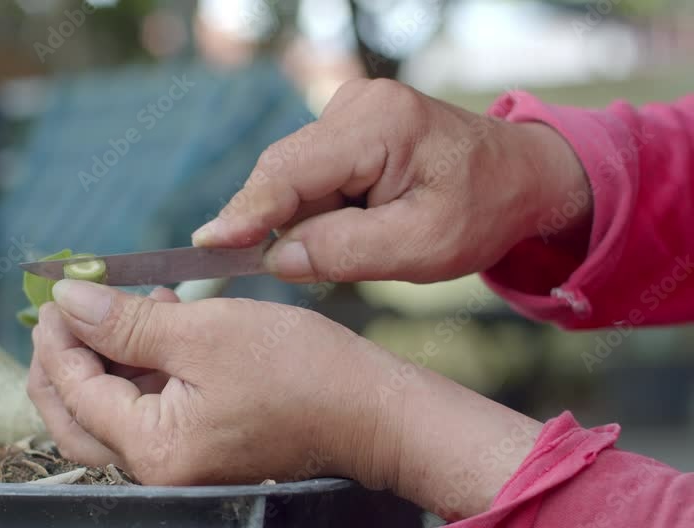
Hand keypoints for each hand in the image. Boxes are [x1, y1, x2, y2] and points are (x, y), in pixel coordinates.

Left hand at [28, 280, 540, 519]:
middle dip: (64, 358)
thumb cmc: (301, 371)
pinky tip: (161, 321)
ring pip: (110, 410)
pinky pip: (148, 408)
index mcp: (154, 448)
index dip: (58, 337)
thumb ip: (126, 321)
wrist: (372, 410)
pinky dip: (141, 367)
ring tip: (129, 302)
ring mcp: (180, 460)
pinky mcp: (200, 445)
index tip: (55, 293)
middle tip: (63, 309)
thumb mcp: (205, 333)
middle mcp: (159, 467)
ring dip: (106, 356)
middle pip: (78, 415)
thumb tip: (67, 303)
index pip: (75, 390)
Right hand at [192, 78, 589, 283]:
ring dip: (305, 218)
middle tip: (284, 268)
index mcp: (382, 125)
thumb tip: (275, 258)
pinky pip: (310, 173)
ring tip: (362, 240)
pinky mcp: (349, 125)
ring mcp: (352, 109)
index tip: (207, 244)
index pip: (292, 170)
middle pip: (286, 171)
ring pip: (295, 175)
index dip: (246, 211)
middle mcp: (359, 104)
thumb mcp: (421, 247)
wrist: (520, 177)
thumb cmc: (481, 211)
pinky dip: (317, 207)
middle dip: (278, 222)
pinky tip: (352, 225)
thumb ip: (344, 251)